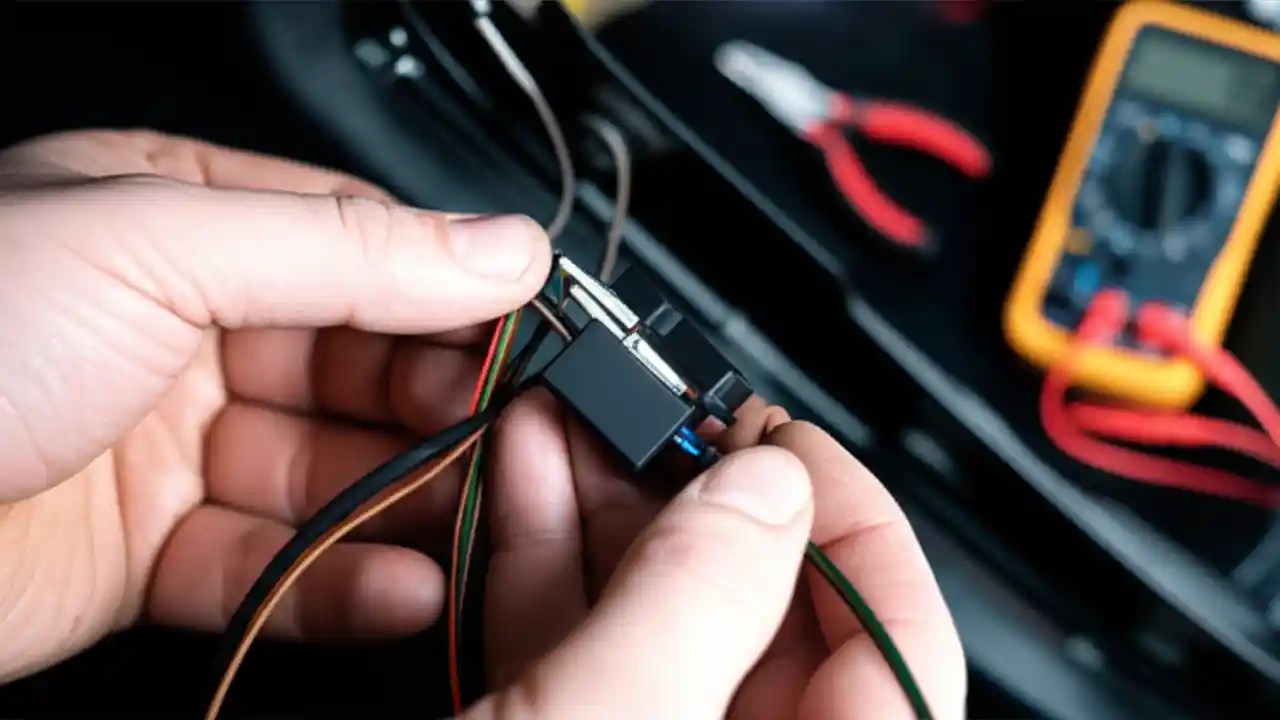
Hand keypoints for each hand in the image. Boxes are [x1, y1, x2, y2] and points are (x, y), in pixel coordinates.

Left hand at [0, 129, 550, 681]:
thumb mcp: (156, 246)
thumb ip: (344, 249)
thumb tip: (496, 246)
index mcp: (178, 220)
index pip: (359, 250)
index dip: (450, 296)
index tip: (527, 342)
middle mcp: (178, 324)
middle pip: (354, 366)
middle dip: (433, 405)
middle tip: (504, 441)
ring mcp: (166, 442)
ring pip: (326, 472)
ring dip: (402, 504)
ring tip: (469, 526)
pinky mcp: (148, 553)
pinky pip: (274, 567)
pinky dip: (343, 585)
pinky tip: (401, 588)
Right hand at [468, 394, 965, 718]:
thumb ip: (698, 600)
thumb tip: (764, 486)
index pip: (903, 647)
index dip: (858, 526)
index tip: (787, 441)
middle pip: (765, 611)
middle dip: (706, 487)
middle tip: (671, 410)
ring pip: (658, 612)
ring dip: (612, 497)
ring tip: (584, 409)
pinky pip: (578, 636)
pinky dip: (550, 549)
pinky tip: (534, 467)